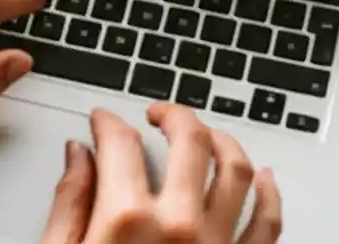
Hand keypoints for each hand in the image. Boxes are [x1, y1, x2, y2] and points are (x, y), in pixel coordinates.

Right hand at [42, 104, 282, 243]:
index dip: (107, 122)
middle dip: (174, 115)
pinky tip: (264, 178)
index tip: (103, 120)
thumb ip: (69, 205)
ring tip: (208, 135)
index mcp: (126, 219)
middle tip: (160, 113)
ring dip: (224, 142)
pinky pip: (267, 222)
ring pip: (236, 170)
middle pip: (189, 141)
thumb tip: (77, 158)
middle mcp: (179, 225)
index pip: (119, 143)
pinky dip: (269, 194)